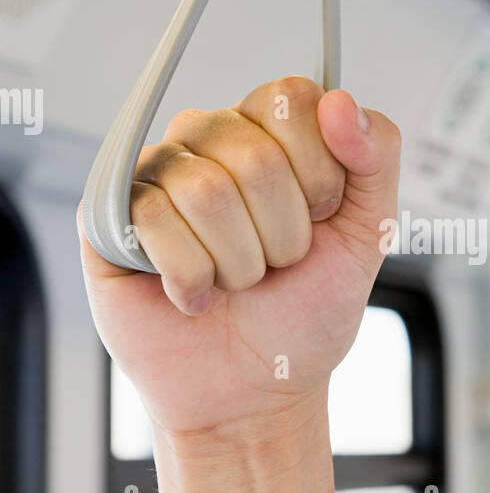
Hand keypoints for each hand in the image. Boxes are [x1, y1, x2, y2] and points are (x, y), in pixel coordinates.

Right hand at [79, 76, 399, 435]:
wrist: (255, 393)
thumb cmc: (304, 314)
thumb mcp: (368, 234)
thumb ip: (376, 157)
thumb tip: (340, 103)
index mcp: (268, 130)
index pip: (293, 99)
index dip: (318, 174)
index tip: (320, 217)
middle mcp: (207, 138)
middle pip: (254, 154)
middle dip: (282, 234)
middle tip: (274, 264)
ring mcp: (155, 174)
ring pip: (204, 190)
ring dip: (237, 262)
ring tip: (233, 280)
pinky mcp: (109, 216)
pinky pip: (152, 219)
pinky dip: (191, 277)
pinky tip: (193, 294)